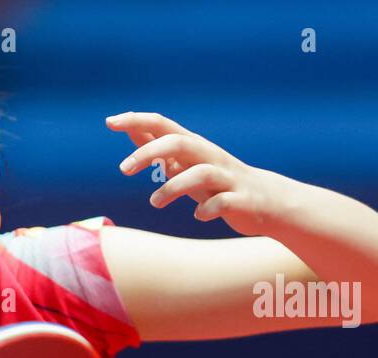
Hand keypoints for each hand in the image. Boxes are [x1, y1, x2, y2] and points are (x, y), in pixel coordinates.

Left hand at [106, 111, 294, 235]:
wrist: (267, 203)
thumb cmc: (218, 183)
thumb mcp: (186, 165)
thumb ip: (160, 149)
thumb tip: (132, 131)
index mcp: (194, 147)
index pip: (163, 125)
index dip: (137, 120)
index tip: (110, 122)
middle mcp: (210, 157)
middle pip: (179, 143)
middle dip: (148, 153)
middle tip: (122, 169)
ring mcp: (227, 177)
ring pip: (200, 173)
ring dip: (172, 188)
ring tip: (155, 202)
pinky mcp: (240, 200)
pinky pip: (222, 202)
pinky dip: (206, 210)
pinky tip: (198, 216)